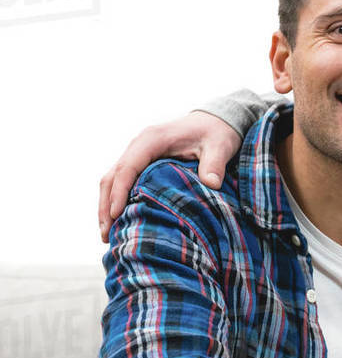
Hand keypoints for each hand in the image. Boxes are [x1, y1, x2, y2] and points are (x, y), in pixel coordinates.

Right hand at [98, 110, 241, 240]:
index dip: (119, 192)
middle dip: (106, 206)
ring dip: (106, 206)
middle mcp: (138, 146)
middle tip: (105, 235)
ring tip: (106, 236)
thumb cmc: (216, 133)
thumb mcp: (219, 146)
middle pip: (112, 177)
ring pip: (112, 181)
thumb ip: (215, 164)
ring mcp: (137, 154)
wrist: (215, 121)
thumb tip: (211, 184)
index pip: (127, 167)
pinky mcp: (141, 163)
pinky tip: (118, 222)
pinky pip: (122, 182)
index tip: (116, 215)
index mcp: (152, 139)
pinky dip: (116, 200)